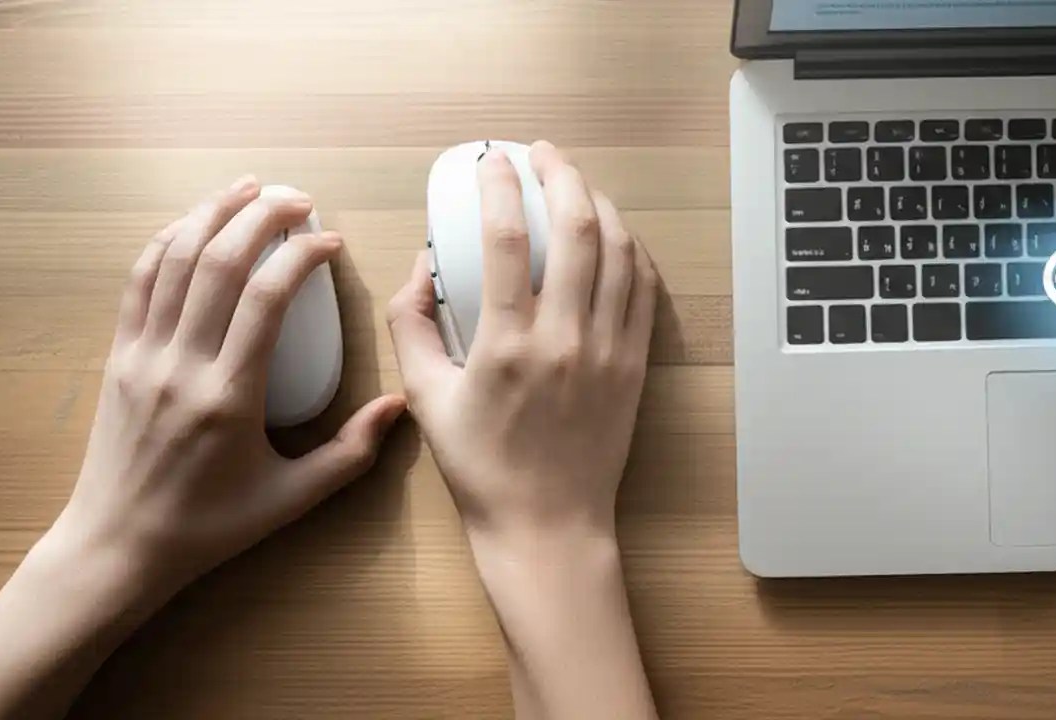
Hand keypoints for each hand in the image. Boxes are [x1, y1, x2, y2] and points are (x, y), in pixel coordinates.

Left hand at [46, 177, 405, 596]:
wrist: (119, 545)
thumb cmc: (211, 526)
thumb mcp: (293, 499)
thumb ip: (351, 453)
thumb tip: (400, 405)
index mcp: (228, 396)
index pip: (265, 299)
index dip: (301, 256)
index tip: (330, 240)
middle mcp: (181, 365)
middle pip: (218, 263)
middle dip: (260, 216)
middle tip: (297, 197)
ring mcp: (142, 356)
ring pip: (173, 261)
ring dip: (210, 213)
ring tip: (246, 187)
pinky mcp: (118, 357)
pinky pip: (138, 282)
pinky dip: (165, 241)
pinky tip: (192, 223)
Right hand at [388, 142, 659, 719]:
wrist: (548, 526)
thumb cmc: (481, 468)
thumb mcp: (425, 399)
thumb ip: (412, 326)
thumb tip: (422, 266)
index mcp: (507, 345)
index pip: (508, 241)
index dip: (501, 187)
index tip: (491, 160)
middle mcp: (566, 340)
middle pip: (578, 230)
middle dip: (561, 175)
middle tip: (542, 153)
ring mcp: (609, 351)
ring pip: (620, 252)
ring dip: (600, 204)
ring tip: (577, 183)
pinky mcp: (635, 366)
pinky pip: (644, 290)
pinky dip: (631, 250)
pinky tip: (613, 235)